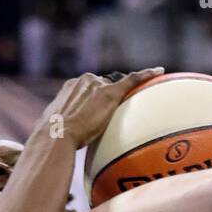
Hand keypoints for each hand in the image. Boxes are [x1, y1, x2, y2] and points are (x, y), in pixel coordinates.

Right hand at [38, 68, 163, 149]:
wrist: (56, 135)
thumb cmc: (52, 137)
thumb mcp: (54, 127)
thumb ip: (60, 125)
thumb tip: (53, 140)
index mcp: (70, 86)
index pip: (89, 87)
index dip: (95, 97)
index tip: (100, 104)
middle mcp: (85, 81)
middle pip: (104, 85)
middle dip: (107, 98)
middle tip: (110, 117)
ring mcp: (98, 85)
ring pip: (116, 87)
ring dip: (121, 97)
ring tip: (136, 101)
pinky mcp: (111, 93)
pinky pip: (133, 80)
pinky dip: (146, 75)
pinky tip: (159, 71)